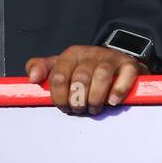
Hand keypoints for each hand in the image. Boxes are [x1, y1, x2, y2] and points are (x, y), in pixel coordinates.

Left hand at [26, 45, 147, 113]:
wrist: (116, 62)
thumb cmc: (84, 70)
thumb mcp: (60, 67)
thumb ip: (41, 68)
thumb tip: (32, 78)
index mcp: (72, 54)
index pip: (59, 76)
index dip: (59, 97)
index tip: (64, 106)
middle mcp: (91, 53)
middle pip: (80, 79)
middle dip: (78, 101)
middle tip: (80, 109)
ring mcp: (112, 57)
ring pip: (101, 76)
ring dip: (96, 98)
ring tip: (94, 108)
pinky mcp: (129, 64)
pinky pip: (125, 75)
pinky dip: (118, 91)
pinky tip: (112, 101)